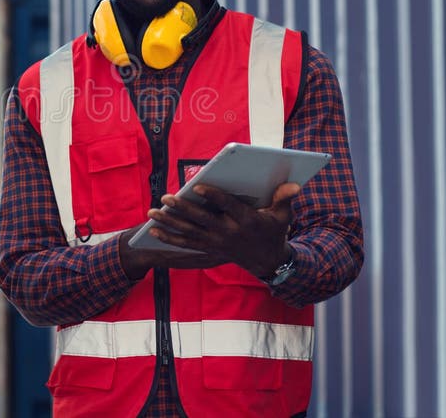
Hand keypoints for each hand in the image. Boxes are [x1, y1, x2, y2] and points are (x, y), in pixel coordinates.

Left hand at [142, 182, 298, 276]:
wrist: (268, 262)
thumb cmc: (274, 232)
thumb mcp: (283, 216)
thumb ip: (284, 198)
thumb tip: (293, 185)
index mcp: (247, 221)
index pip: (228, 206)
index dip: (213, 196)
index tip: (198, 186)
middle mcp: (229, 233)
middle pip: (202, 220)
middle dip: (183, 209)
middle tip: (166, 197)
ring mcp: (217, 243)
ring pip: (189, 233)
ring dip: (169, 224)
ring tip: (152, 213)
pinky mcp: (209, 249)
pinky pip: (186, 244)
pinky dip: (170, 238)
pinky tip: (154, 231)